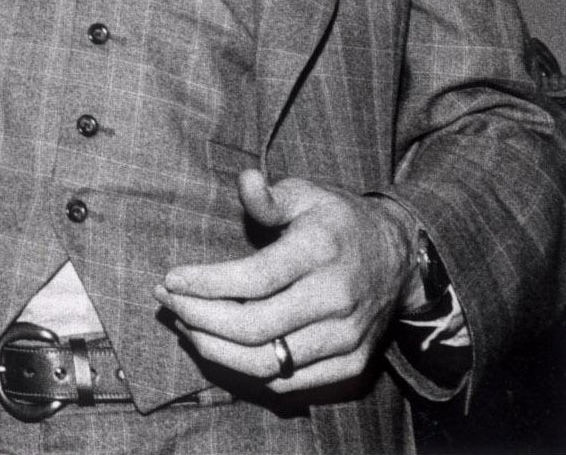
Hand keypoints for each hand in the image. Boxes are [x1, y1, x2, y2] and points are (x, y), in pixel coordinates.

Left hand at [156, 170, 417, 392]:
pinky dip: (245, 370)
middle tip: (166, 301)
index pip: (253, 279)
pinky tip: (218, 345)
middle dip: (197, 317)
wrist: (399, 257)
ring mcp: (347, 338)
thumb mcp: (307, 194)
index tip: (169, 279)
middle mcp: (337, 300)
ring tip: (184, 323)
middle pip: (253, 327)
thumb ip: (270, 196)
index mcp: (321, 253)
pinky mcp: (351, 364)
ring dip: (213, 348)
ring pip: (266, 363)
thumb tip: (246, 181)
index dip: (204, 284)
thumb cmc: (337, 221)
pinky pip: (287, 383)